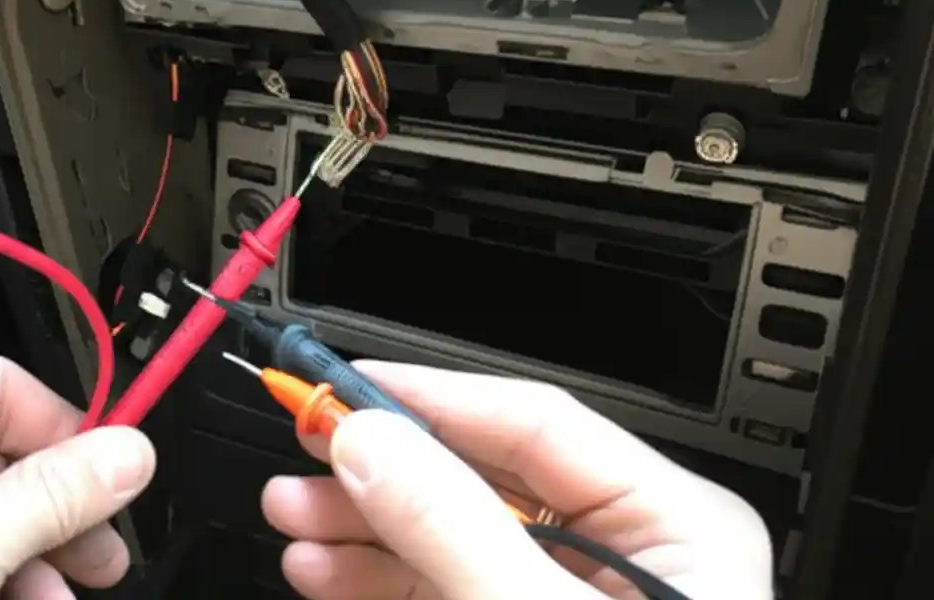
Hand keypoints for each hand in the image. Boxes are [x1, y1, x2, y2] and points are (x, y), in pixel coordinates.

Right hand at [262, 362, 771, 599]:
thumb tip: (371, 441)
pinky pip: (439, 590)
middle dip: (378, 468)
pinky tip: (324, 568)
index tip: (340, 386)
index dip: (427, 396)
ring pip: (448, 538)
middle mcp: (624, 558)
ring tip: (291, 513)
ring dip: (360, 526)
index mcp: (674, 525)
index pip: (531, 422)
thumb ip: (457, 530)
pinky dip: (376, 580)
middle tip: (300, 445)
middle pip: (479, 479)